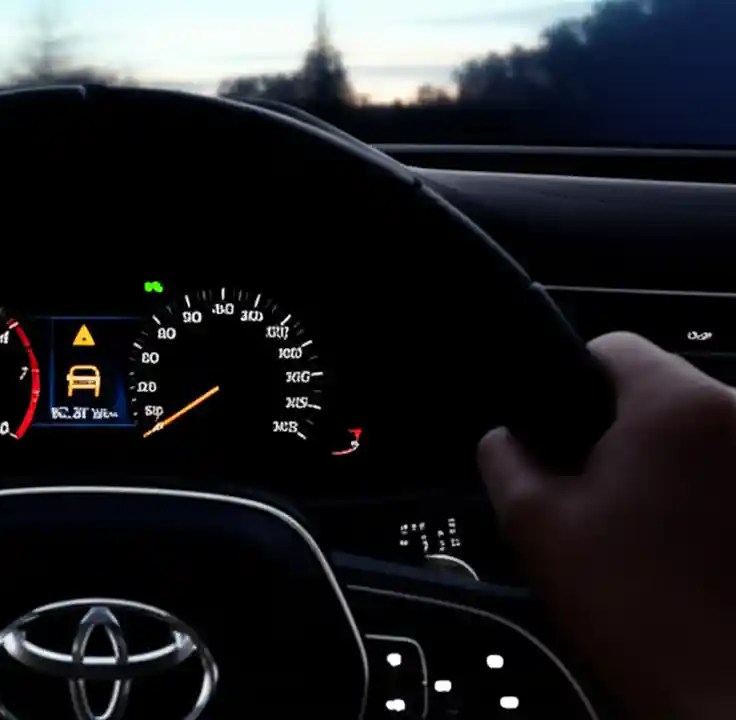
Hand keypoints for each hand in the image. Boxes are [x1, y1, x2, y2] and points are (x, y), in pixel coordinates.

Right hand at [479, 333, 735, 718]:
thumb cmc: (641, 610)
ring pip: (700, 440)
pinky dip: (708, 500)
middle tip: (595, 501)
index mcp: (676, 406)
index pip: (612, 346)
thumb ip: (506, 463)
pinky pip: (728, 475)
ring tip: (646, 537)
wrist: (729, 693)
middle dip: (622, 437)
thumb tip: (502, 438)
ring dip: (670, 471)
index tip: (557, 431)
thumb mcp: (539, 528)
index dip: (569, 383)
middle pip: (660, 396)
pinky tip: (688, 554)